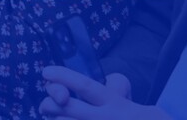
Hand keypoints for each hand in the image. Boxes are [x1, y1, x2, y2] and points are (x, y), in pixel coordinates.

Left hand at [39, 66, 170, 119]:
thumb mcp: (141, 105)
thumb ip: (118, 90)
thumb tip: (105, 81)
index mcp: (115, 104)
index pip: (85, 85)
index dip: (63, 76)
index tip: (46, 71)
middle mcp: (104, 119)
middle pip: (65, 106)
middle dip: (49, 102)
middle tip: (46, 103)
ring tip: (57, 119)